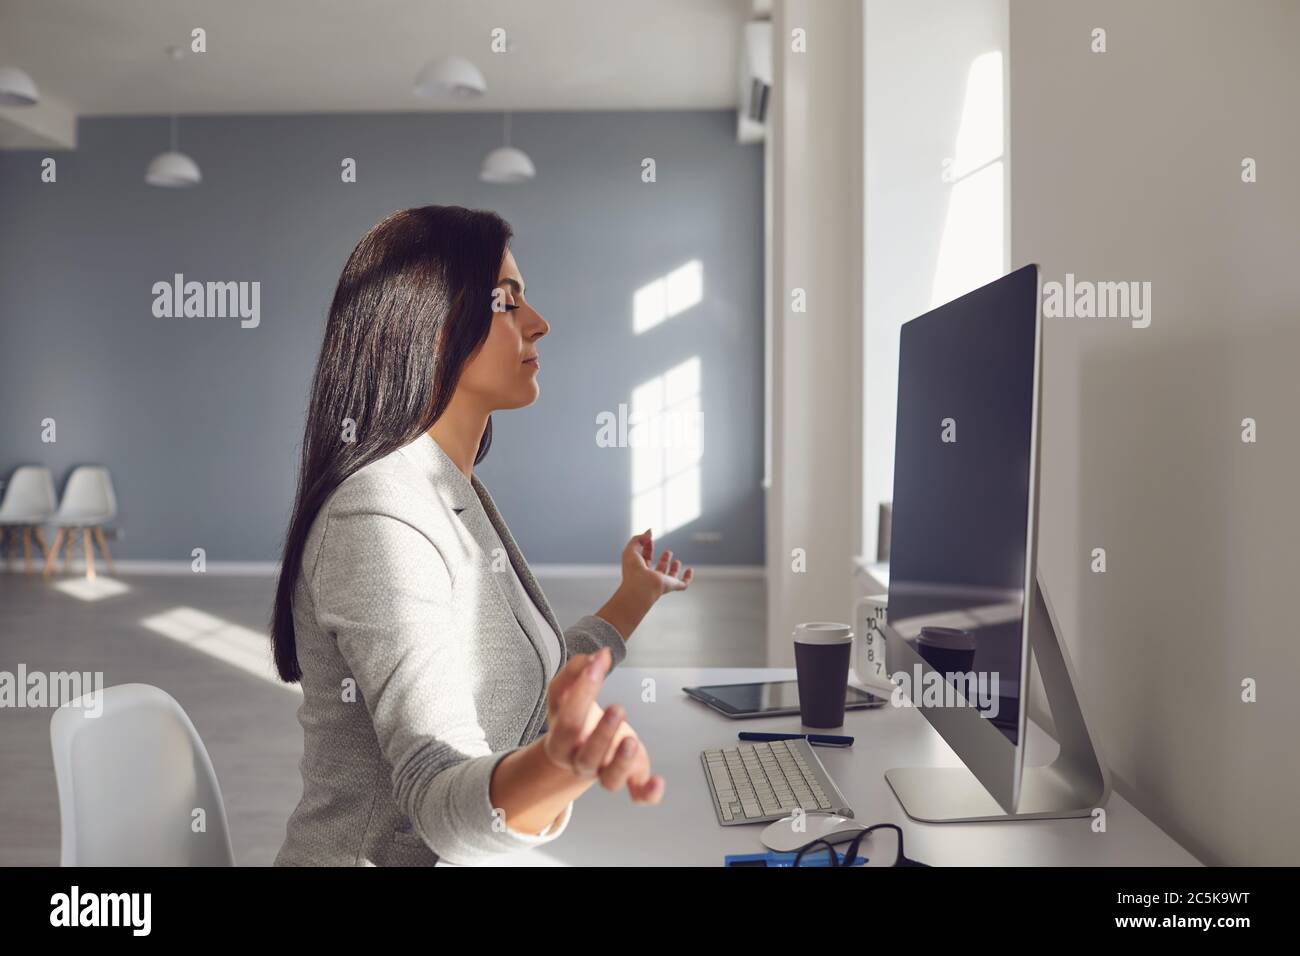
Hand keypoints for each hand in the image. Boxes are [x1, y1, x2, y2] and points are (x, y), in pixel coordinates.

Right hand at [541, 648, 663, 803]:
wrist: (579, 746)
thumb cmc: (574, 717)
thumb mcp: (565, 692)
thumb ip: (575, 671)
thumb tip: (596, 656)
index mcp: (561, 741)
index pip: (568, 721)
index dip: (582, 694)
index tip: (597, 666)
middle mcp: (580, 762)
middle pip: (587, 756)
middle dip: (603, 733)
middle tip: (618, 708)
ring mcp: (605, 772)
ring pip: (610, 780)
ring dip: (621, 763)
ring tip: (631, 741)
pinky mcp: (629, 778)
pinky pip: (638, 795)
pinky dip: (648, 794)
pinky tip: (659, 781)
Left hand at [621, 528, 693, 602]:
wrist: (640, 587)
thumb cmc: (633, 570)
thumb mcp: (630, 549)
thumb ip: (638, 539)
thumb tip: (649, 532)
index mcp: (640, 569)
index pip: (645, 558)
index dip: (647, 548)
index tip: (649, 539)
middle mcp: (651, 576)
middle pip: (659, 568)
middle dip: (664, 560)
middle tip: (668, 552)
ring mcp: (662, 581)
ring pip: (670, 576)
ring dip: (674, 569)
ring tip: (676, 561)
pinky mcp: (671, 585)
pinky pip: (682, 584)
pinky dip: (688, 578)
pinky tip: (690, 570)